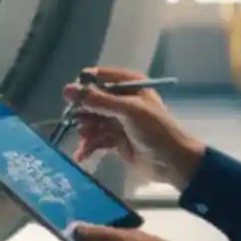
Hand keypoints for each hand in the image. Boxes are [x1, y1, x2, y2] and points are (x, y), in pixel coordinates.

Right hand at [64, 66, 205, 189]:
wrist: (173, 163)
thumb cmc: (155, 131)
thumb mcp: (128, 111)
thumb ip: (98, 100)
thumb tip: (67, 89)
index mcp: (131, 85)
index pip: (101, 77)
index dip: (85, 86)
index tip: (71, 97)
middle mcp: (124, 100)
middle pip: (93, 100)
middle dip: (84, 112)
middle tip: (81, 123)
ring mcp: (119, 120)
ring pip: (93, 121)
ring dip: (86, 131)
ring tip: (87, 140)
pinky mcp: (116, 139)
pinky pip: (96, 139)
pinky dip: (89, 146)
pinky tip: (82, 155)